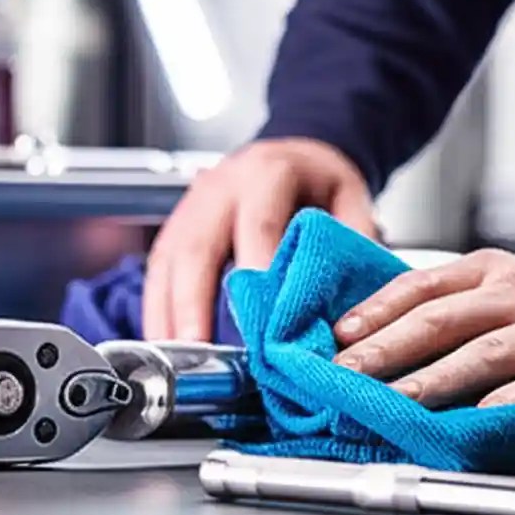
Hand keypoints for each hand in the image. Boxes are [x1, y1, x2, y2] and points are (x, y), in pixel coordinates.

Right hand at [144, 138, 377, 340]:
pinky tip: (165, 342)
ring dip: (169, 314)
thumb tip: (356, 302)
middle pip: (198, 247)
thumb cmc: (316, 181)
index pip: (259, 224)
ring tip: (177, 359)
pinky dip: (159, 310)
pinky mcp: (175, 229)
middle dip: (195, 304)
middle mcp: (221, 188)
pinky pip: (159, 271)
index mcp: (267, 174)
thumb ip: (352, 244)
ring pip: (169, 262)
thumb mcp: (349, 199)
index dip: (256, 269)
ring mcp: (191, 207)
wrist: (290, 155)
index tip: (262, 318)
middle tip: (201, 349)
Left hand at [332, 249, 514, 406]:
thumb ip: (459, 303)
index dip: (376, 311)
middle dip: (388, 349)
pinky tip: (487, 419)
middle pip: (443, 318)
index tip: (338, 337)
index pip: (422, 285)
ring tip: (398, 403)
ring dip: (437, 379)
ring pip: (487, 351)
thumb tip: (384, 337)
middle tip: (346, 375)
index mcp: (496, 270)